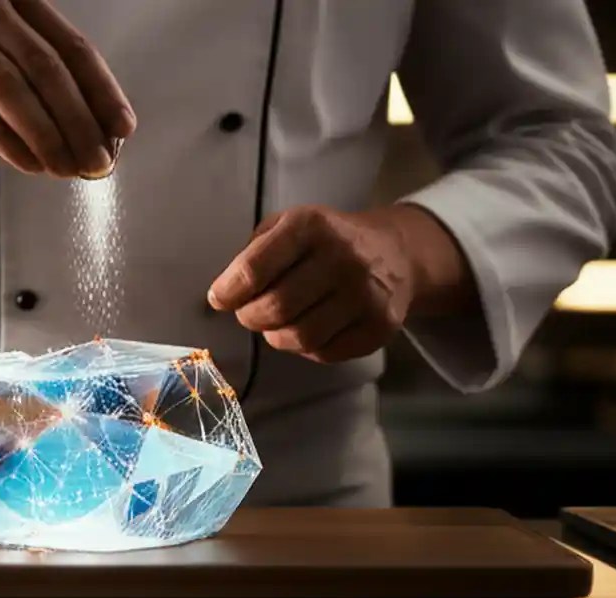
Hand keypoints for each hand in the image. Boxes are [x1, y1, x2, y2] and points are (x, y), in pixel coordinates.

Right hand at [0, 0, 135, 177]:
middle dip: (79, 122)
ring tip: (67, 168)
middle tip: (99, 160)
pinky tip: (30, 163)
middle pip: (47, 69)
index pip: (71, 47)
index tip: (122, 128)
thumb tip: (93, 136)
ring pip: (12, 90)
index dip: (102, 91)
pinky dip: (9, 143)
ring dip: (47, 137)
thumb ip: (38, 82)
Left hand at [207, 205, 421, 363]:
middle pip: (274, 308)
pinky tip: (310, 328)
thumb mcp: (288, 226)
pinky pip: (324, 353)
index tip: (220, 298)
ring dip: (277, 336)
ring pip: (299, 337)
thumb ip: (253, 254)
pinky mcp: (379, 326)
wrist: (395, 253)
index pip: (254, 269)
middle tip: (250, 313)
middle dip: (250, 317)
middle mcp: (342, 257)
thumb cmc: (327, 241)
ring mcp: (365, 294)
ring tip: (278, 322)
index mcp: (310, 226)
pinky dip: (307, 348)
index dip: (228, 291)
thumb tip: (224, 294)